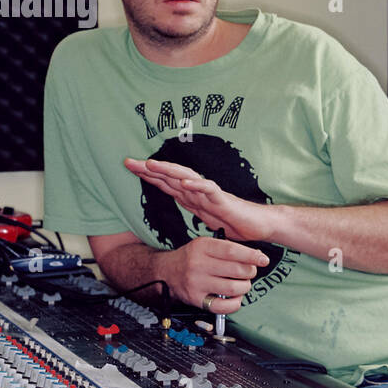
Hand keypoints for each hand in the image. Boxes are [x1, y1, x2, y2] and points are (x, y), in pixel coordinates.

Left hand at [125, 157, 276, 243]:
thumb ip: (191, 206)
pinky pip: (208, 189)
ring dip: (168, 171)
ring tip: (151, 165)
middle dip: (149, 169)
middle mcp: (198, 191)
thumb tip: (177, 198)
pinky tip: (184, 182)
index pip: (166, 182)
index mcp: (192, 195)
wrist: (259, 225)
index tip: (129, 167)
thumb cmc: (234, 221)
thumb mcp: (205, 215)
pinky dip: (196, 185)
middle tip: (128, 162)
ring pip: (186, 178)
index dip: (148, 174)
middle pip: (170, 176)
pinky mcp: (223, 199)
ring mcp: (210, 193)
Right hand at [159, 235, 269, 312]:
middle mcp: (198, 265)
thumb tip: (256, 256)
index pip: (232, 251)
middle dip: (250, 272)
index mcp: (203, 247)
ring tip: (243, 284)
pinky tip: (236, 298)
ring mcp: (196, 283)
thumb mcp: (206, 244)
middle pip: (235, 270)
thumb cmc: (192, 257)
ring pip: (232, 289)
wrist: (167, 271)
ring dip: (244, 287)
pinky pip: (222, 307)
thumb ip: (228, 248)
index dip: (252, 256)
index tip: (263, 260)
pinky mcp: (196, 299)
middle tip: (250, 272)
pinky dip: (235, 304)